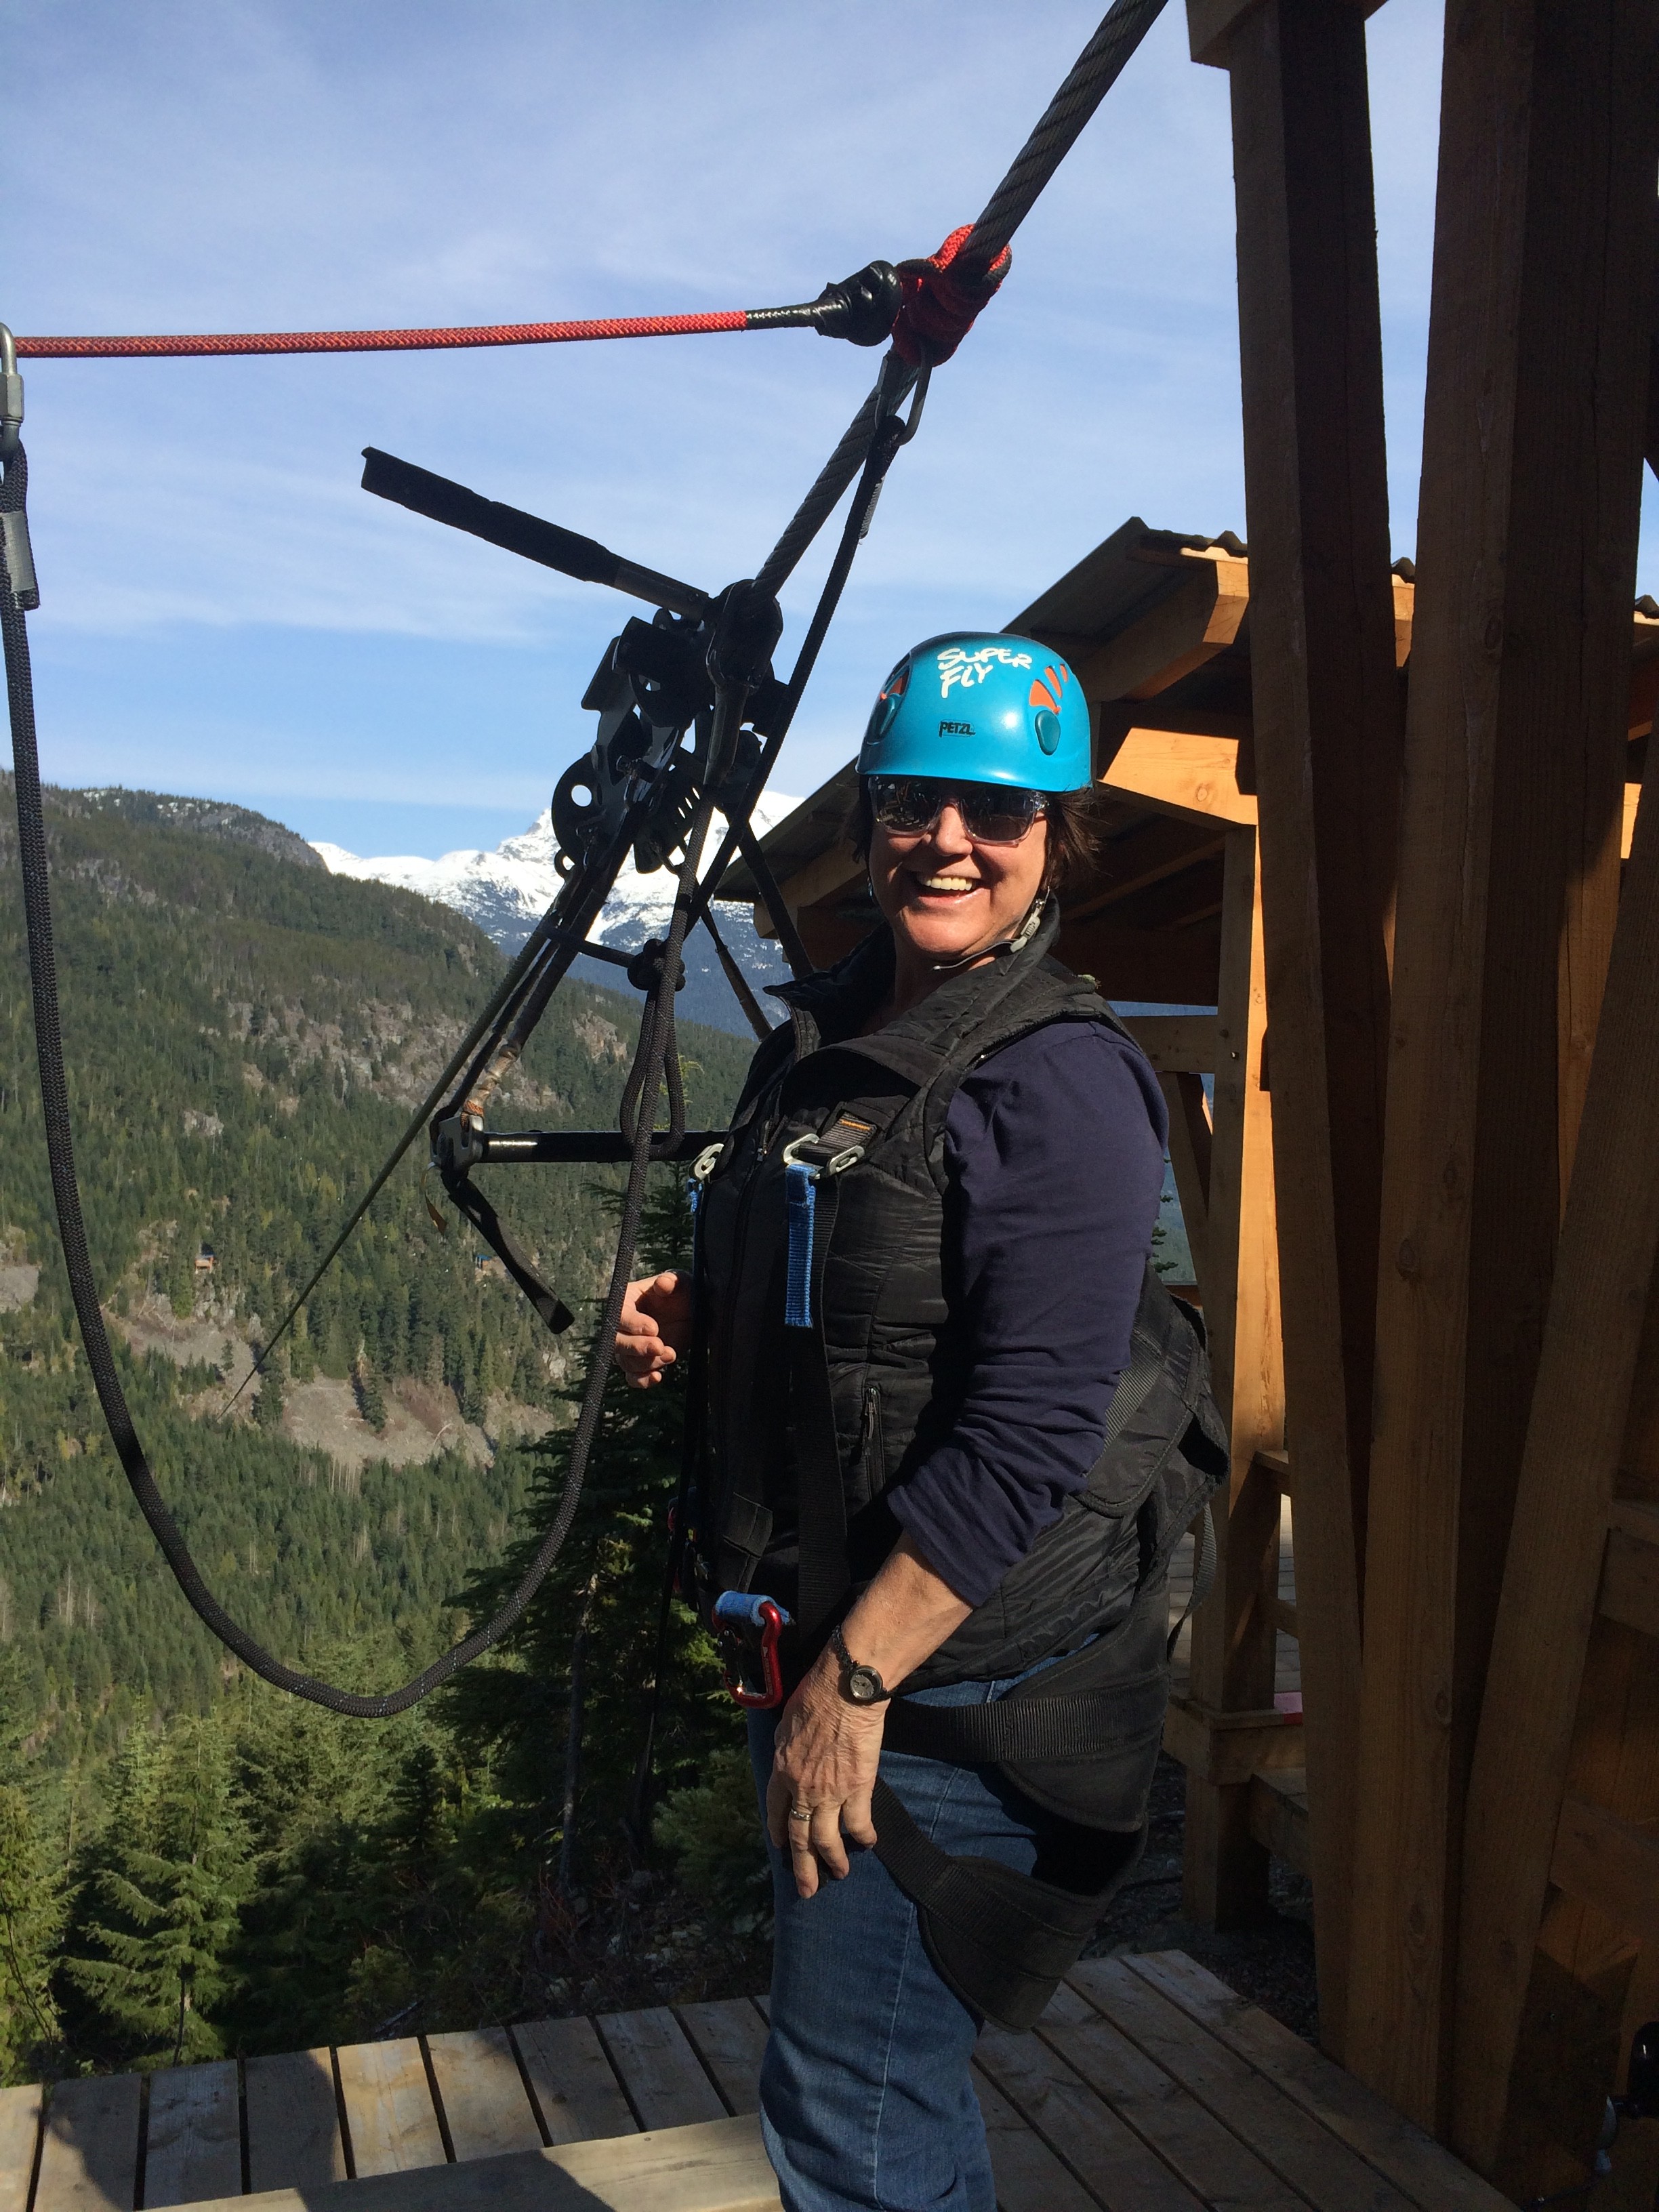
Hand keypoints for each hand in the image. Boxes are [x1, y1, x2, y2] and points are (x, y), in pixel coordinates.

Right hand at [615, 1271, 692, 1388]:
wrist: (693, 1315)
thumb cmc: (684, 1293)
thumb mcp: (682, 1283)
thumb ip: (672, 1280)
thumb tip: (662, 1283)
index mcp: (626, 1300)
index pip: (619, 1315)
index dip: (633, 1324)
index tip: (654, 1328)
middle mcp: (622, 1325)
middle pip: (616, 1341)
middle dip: (637, 1347)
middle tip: (660, 1346)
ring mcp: (629, 1346)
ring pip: (625, 1361)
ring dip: (646, 1363)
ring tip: (670, 1355)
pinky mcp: (640, 1363)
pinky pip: (632, 1377)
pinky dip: (642, 1381)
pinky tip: (657, 1377)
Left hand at [766, 1654, 884, 1898]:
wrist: (845, 1691)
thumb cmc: (814, 1696)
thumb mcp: (785, 1722)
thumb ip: (785, 1748)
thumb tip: (786, 1759)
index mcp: (782, 1770)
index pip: (776, 1810)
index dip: (778, 1830)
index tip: (781, 1845)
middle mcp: (802, 1788)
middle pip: (799, 1836)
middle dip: (803, 1866)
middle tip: (807, 1890)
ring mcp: (830, 1791)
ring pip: (827, 1838)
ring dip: (832, 1861)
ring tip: (840, 1874)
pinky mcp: (858, 1787)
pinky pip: (859, 1822)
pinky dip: (864, 1836)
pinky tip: (868, 1843)